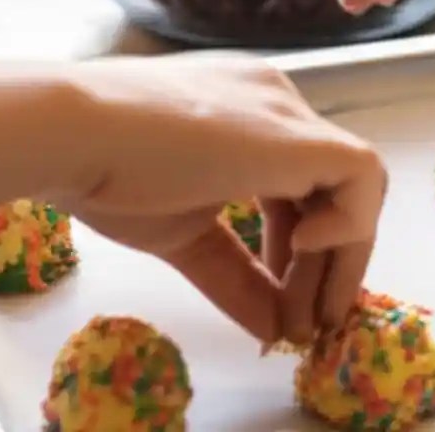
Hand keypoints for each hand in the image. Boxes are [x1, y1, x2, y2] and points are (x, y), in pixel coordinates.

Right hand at [64, 52, 385, 344]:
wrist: (72, 134)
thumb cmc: (106, 173)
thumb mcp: (182, 235)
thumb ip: (234, 274)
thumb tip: (273, 329)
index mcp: (245, 118)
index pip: (298, 184)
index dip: (299, 248)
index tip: (283, 300)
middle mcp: (278, 106)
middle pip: (329, 190)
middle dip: (323, 265)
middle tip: (305, 322)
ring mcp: (291, 114)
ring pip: (353, 188)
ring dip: (337, 263)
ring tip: (305, 314)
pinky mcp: (302, 133)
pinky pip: (362, 176)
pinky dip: (348, 226)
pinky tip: (303, 249)